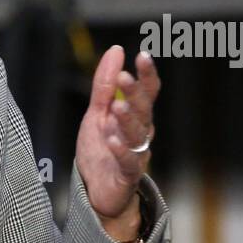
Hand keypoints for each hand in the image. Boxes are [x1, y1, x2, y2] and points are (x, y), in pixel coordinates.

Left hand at [74, 45, 159, 234]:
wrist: (96, 192)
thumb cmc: (100, 151)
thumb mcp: (96, 113)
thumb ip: (104, 84)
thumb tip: (116, 50)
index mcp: (135, 117)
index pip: (147, 92)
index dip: (146, 75)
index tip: (141, 56)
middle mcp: (140, 133)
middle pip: (143, 110)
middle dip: (134, 93)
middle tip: (123, 78)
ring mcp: (136, 154)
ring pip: (137, 135)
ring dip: (128, 120)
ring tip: (117, 106)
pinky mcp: (127, 175)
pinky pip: (128, 162)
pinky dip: (121, 150)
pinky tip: (112, 139)